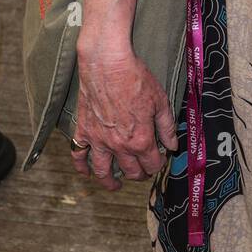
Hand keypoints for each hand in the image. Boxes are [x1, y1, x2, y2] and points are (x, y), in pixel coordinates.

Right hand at [74, 39, 178, 189]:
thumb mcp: (160, 101)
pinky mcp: (83, 131)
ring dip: (110, 183)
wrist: (108, 65)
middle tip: (142, 173)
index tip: (160, 159)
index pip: (152, 163)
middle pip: (130, 171)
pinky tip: (85, 172)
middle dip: (140, 175)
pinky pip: (78, 155)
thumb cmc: (136, 79)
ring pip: (103, 171)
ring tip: (115, 186)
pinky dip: (80, 167)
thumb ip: (167, 126)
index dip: (158, 164)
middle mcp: (119, 146)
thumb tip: (172, 144)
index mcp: (141, 140)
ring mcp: (99, 141)